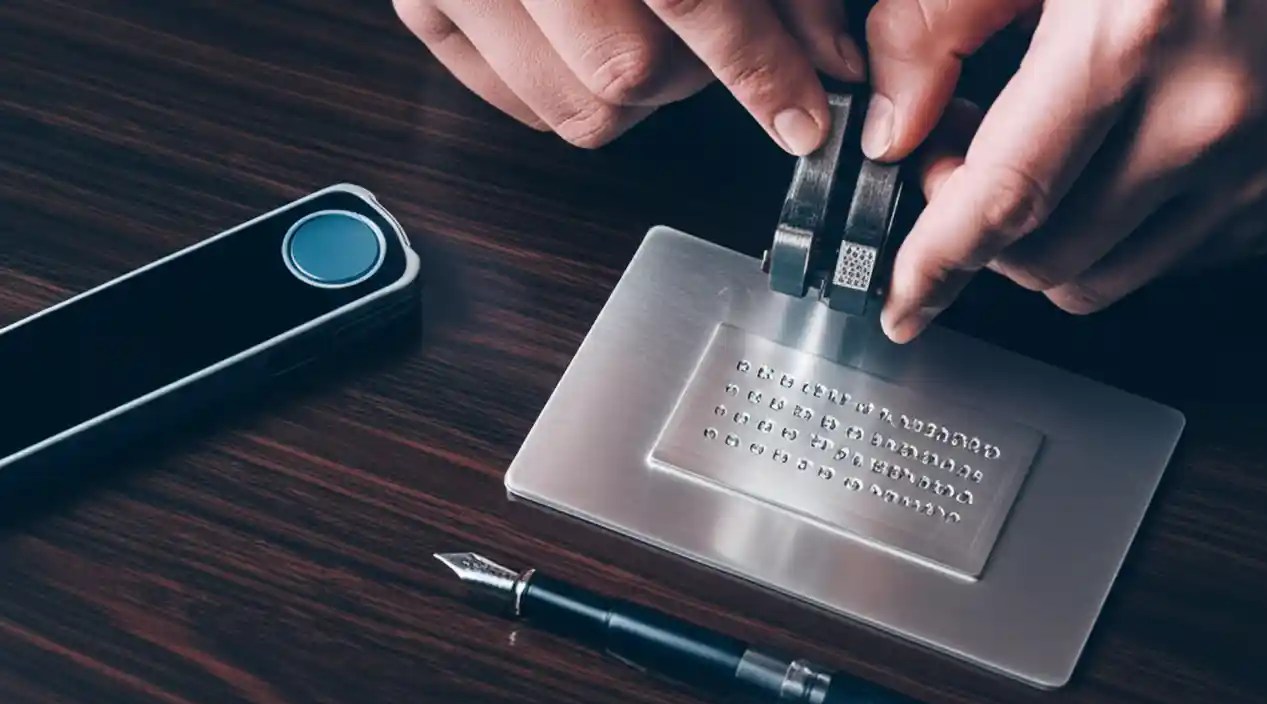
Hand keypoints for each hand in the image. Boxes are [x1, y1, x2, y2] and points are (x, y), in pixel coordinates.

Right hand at [393, 0, 865, 153]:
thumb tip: (830, 58)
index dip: (758, 70)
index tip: (801, 119)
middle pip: (625, 74)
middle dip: (688, 76)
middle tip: (705, 40)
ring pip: (575, 109)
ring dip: (632, 90)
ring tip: (636, 27)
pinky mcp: (425, 10)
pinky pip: (522, 107)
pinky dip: (570, 87)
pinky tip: (582, 36)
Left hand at [860, 0, 1266, 341]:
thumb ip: (937, 23)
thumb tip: (892, 131)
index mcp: (1132, 39)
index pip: (1006, 195)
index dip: (936, 263)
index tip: (899, 304)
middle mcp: (1207, 113)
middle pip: (1044, 257)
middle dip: (978, 230)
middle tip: (960, 157)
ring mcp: (1254, 161)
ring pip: (1102, 277)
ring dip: (1044, 240)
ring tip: (1039, 156)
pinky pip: (1165, 261)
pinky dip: (1112, 232)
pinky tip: (1107, 161)